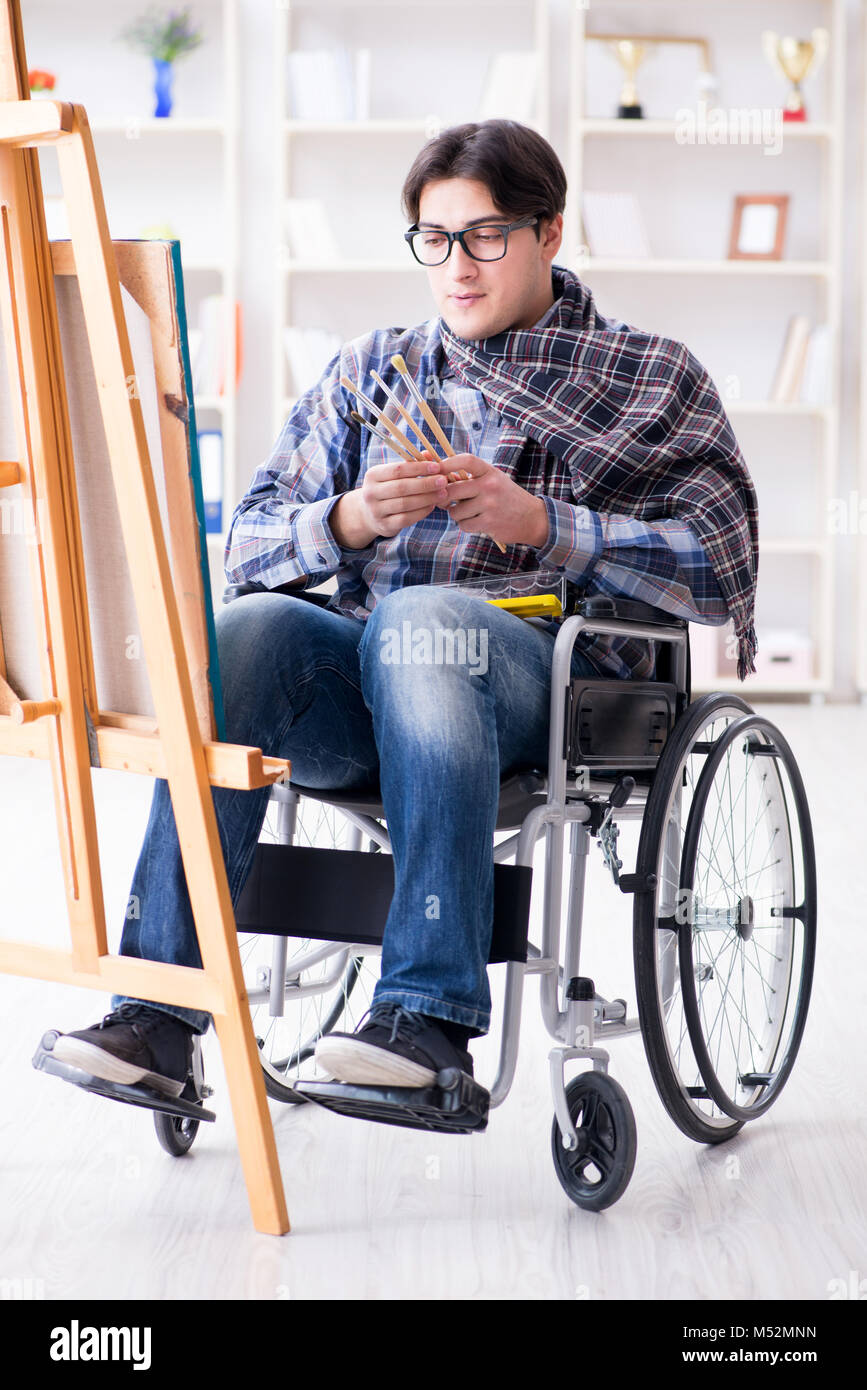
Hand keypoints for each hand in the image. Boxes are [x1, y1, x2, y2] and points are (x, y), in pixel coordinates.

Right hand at [330, 455, 447, 547]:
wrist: (369, 514)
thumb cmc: (387, 488)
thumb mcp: (393, 475)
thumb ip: (411, 464)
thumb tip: (429, 454)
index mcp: (373, 475)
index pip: (397, 470)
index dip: (418, 468)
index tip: (436, 467)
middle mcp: (371, 493)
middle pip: (401, 487)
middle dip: (425, 484)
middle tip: (443, 481)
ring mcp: (376, 511)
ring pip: (405, 504)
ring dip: (427, 498)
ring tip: (442, 493)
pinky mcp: (384, 525)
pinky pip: (406, 519)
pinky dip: (421, 512)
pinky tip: (432, 506)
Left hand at [434, 453, 549, 548]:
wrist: (532, 518)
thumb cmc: (506, 497)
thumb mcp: (493, 480)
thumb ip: (470, 478)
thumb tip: (439, 477)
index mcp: (490, 472)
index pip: (466, 460)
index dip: (448, 463)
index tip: (437, 469)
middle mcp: (490, 486)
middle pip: (452, 489)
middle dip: (444, 497)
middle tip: (446, 501)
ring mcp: (489, 505)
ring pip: (455, 511)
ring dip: (456, 514)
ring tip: (467, 513)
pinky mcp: (489, 523)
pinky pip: (464, 525)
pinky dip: (466, 525)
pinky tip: (475, 522)